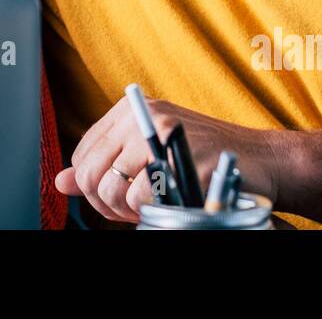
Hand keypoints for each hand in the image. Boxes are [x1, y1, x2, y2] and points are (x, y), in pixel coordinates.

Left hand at [54, 96, 282, 223]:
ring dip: (126, 211)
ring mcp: (162, 132)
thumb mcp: (149, 153)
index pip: (83, 155)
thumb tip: (61, 181)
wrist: (260, 159)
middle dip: (104, 203)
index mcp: (129, 110)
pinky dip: (150, 212)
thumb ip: (106, 164)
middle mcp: (140, 114)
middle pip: (90, 173)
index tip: (115, 198)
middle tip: (129, 212)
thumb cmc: (204, 157)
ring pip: (111, 188)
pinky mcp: (180, 156)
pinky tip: (169, 204)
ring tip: (150, 207)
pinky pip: (140, 198)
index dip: (93, 185)